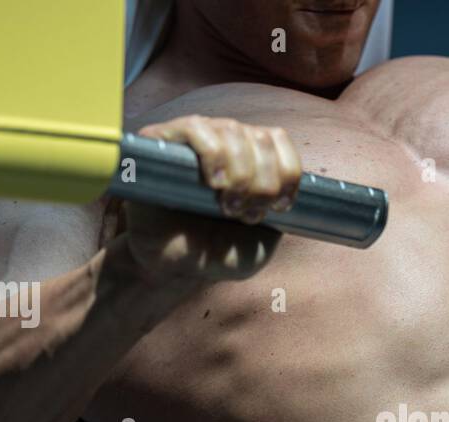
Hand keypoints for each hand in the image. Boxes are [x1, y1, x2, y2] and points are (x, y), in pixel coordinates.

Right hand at [120, 116, 303, 281]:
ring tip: (227, 207)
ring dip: (240, 174)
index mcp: (251, 158)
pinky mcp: (161, 140)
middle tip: (246, 215)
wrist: (169, 266)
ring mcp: (194, 139)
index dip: (287, 172)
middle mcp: (225, 142)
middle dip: (263, 182)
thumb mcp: (261, 245)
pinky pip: (197, 128)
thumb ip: (282, 220)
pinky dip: (214, 156)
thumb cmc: (214, 254)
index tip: (277, 207)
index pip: (279, 140)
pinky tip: (214, 184)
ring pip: (233, 130)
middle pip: (261, 137)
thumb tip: (287, 189)